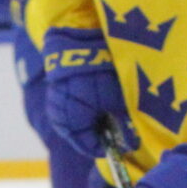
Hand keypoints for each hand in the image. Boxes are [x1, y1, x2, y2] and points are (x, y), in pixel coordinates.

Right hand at [41, 28, 135, 158]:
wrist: (78, 40)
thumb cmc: (99, 72)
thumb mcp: (117, 100)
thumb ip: (123, 125)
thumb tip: (132, 144)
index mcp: (72, 124)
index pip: (90, 147)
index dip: (108, 147)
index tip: (124, 144)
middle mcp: (59, 117)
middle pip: (81, 136)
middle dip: (99, 134)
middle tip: (118, 127)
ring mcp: (55, 103)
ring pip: (74, 122)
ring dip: (91, 121)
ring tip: (108, 111)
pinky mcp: (55, 90)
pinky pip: (69, 108)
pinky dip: (83, 108)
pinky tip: (96, 99)